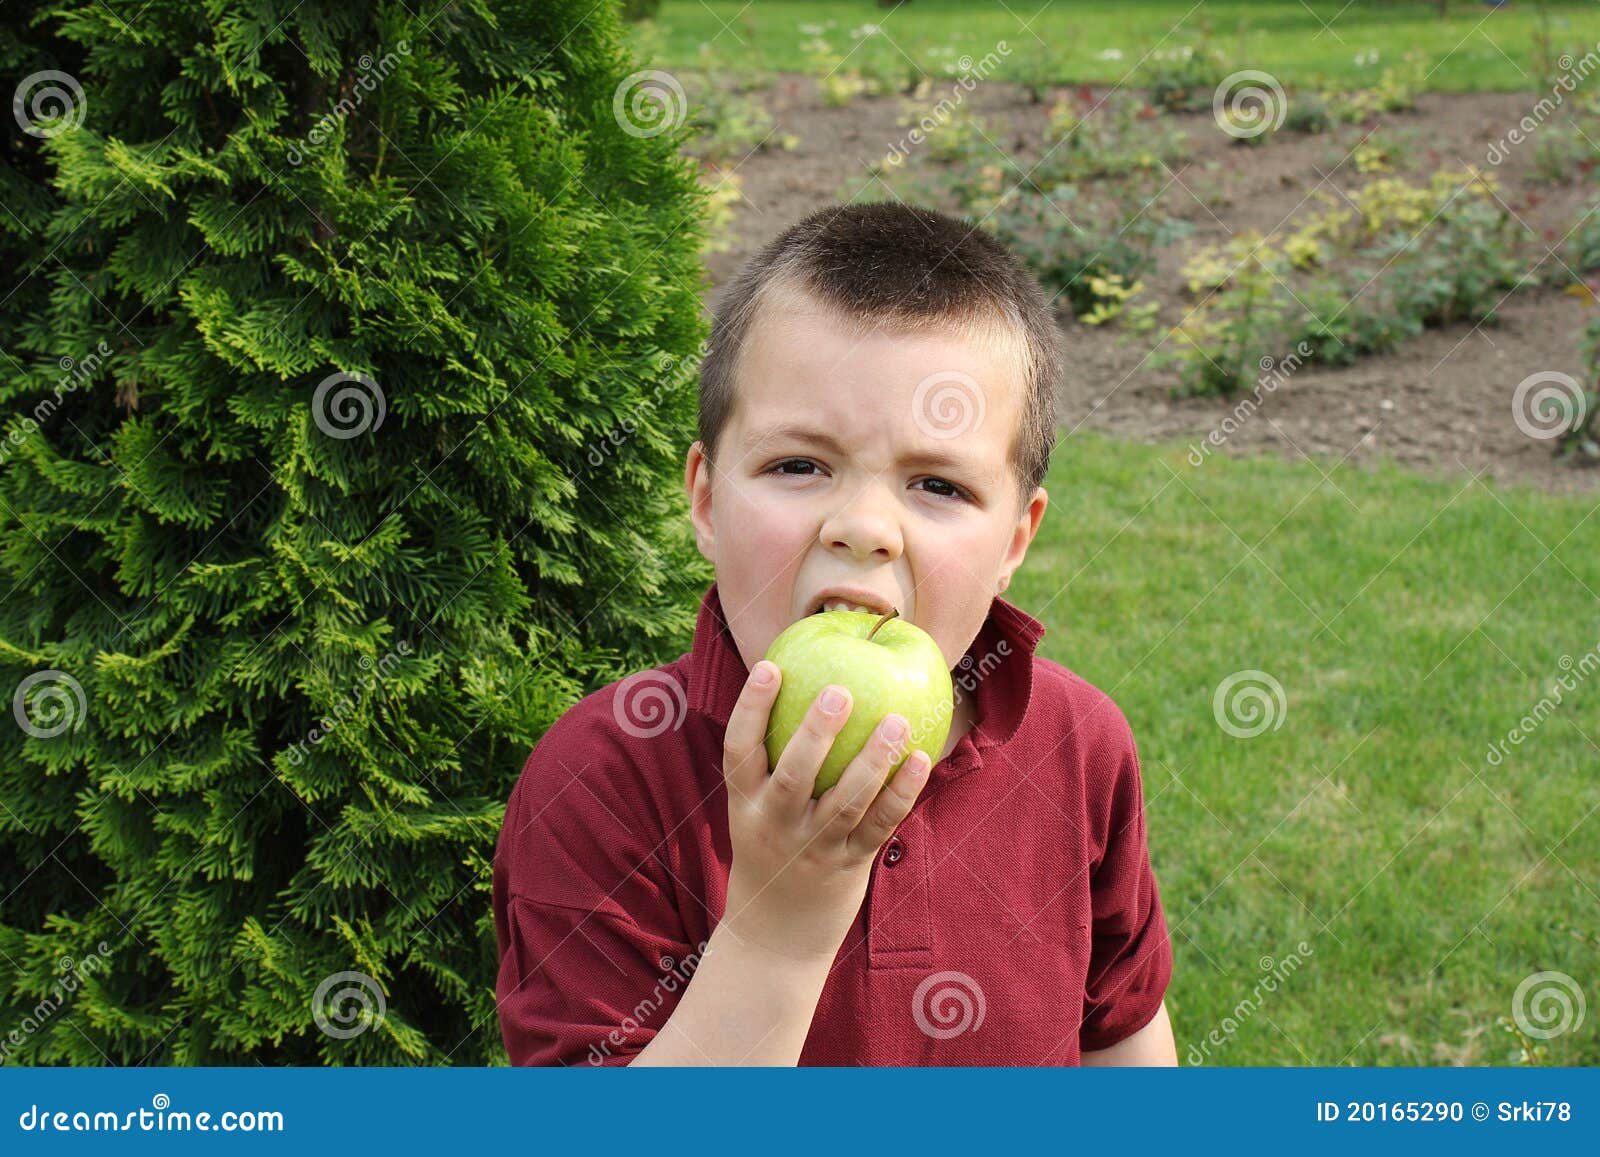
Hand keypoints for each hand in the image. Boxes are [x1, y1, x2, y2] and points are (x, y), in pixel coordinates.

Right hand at [717, 659, 932, 966]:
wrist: (776, 935)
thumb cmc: (772, 846)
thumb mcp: (755, 808)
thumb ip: (773, 757)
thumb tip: (805, 681)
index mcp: (745, 804)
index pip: (740, 751)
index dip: (751, 709)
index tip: (771, 667)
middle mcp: (774, 825)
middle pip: (793, 777)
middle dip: (815, 734)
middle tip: (839, 692)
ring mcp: (813, 848)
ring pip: (844, 803)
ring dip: (872, 761)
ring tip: (896, 721)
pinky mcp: (849, 864)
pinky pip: (879, 825)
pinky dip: (901, 793)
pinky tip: (920, 759)